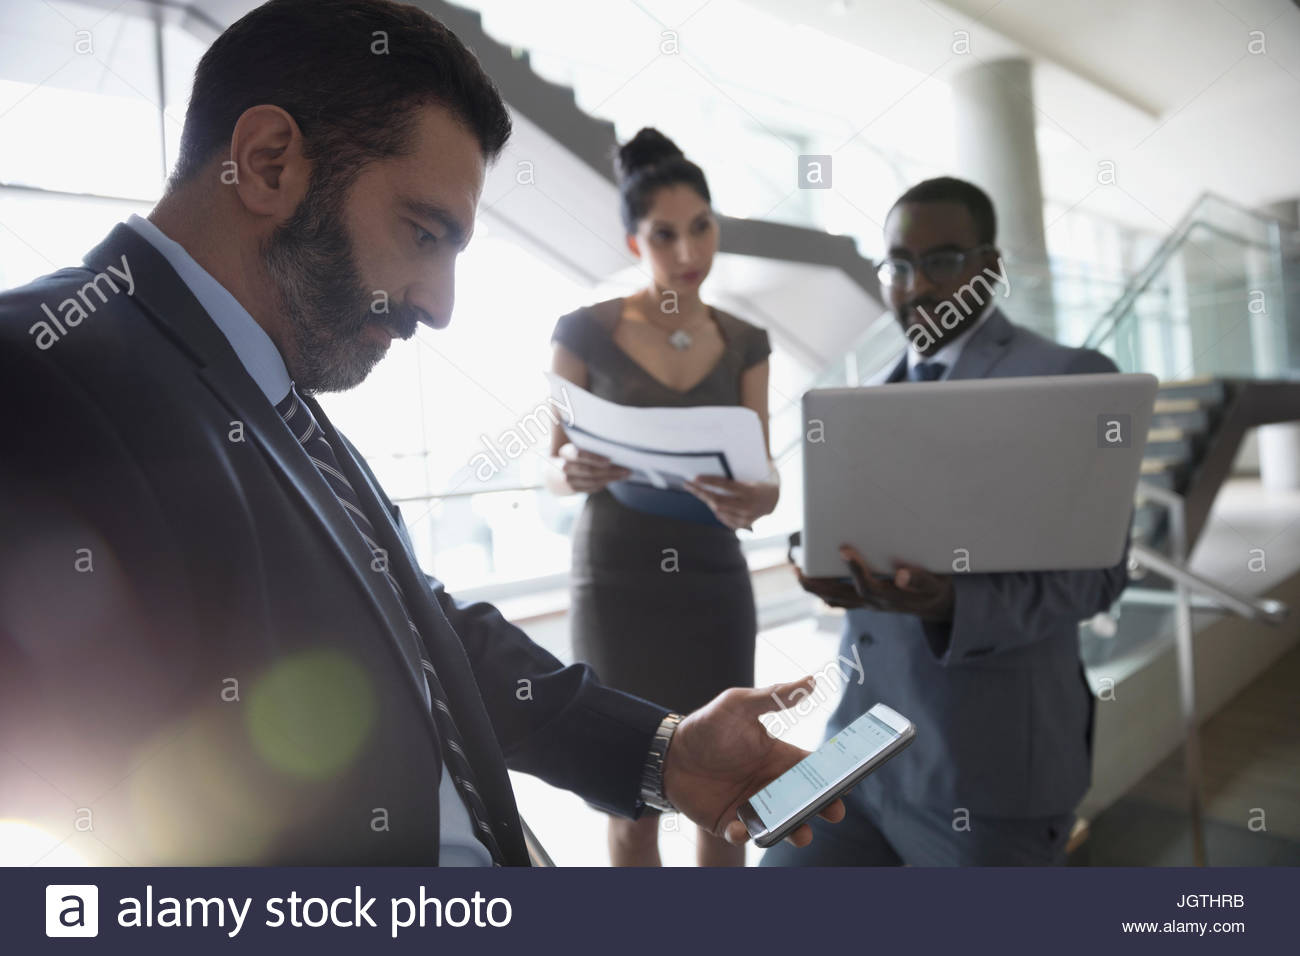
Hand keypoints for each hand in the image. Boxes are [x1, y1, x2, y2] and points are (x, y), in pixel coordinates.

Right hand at [557, 443, 630, 492]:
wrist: (553, 472)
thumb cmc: (570, 451)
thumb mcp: (572, 441)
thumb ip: (584, 437)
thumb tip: (607, 435)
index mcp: (564, 452)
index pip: (578, 454)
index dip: (594, 458)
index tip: (609, 460)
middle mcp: (564, 467)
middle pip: (590, 471)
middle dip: (610, 471)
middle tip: (627, 470)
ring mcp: (569, 480)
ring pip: (593, 481)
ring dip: (611, 479)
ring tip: (625, 475)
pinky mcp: (574, 489)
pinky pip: (592, 487)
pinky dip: (605, 484)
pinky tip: (614, 479)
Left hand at [662, 677, 847, 846]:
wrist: (668, 753)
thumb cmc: (707, 726)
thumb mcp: (738, 705)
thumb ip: (773, 697)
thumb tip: (812, 681)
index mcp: (778, 756)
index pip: (813, 768)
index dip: (833, 776)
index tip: (848, 782)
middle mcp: (770, 783)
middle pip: (805, 800)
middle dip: (823, 808)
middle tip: (834, 812)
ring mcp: (752, 805)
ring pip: (782, 824)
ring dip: (794, 830)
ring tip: (800, 833)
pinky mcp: (729, 822)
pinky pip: (744, 834)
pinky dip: (746, 834)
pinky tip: (739, 827)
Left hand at [683, 475, 778, 529]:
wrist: (775, 499)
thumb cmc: (761, 480)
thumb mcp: (754, 473)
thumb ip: (739, 471)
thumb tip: (719, 461)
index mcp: (751, 491)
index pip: (726, 486)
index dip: (709, 482)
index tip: (695, 478)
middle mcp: (748, 506)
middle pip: (718, 500)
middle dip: (701, 493)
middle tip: (688, 485)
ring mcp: (745, 518)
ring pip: (718, 510)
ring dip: (707, 501)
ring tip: (699, 491)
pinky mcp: (743, 525)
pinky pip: (723, 518)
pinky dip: (717, 510)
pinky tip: (713, 503)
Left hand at [794, 544, 954, 619]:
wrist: (936, 605)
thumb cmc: (934, 587)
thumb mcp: (934, 583)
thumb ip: (920, 579)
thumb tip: (900, 576)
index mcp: (892, 597)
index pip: (869, 587)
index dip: (856, 570)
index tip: (844, 550)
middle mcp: (876, 603)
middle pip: (842, 597)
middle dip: (820, 583)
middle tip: (800, 569)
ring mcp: (868, 605)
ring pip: (836, 600)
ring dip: (815, 589)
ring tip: (797, 573)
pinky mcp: (864, 602)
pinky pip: (839, 601)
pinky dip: (822, 591)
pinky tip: (810, 578)